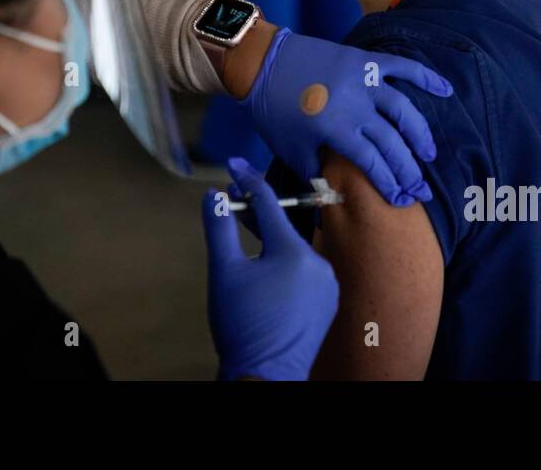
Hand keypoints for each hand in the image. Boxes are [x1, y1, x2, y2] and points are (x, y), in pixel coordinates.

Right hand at [202, 158, 338, 380]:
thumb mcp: (223, 272)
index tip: (234, 164)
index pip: (269, 203)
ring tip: (246, 235)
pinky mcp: (327, 302)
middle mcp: (319, 264)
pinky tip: (265, 268)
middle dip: (257, 213)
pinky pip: (305, 270)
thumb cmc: (242, 325)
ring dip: (271, 240)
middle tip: (233, 201)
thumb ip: (219, 227)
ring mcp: (327, 284)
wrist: (264, 375)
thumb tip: (213, 195)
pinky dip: (285, 263)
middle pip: (284, 226)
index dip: (248, 180)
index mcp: (294, 253)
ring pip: (294, 249)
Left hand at [240, 28, 452, 205]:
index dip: (390, 183)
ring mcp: (361, 79)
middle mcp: (353, 104)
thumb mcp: (290, 149)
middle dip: (409, 168)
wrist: (261, 63)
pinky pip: (400, 66)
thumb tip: (334, 201)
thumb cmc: (272, 111)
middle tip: (421, 188)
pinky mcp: (363, 60)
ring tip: (428, 153)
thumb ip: (316, 175)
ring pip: (402, 109)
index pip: (373, 162)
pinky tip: (445, 90)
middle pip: (392, 141)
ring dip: (419, 132)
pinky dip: (424, 76)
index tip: (403, 200)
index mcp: (335, 128)